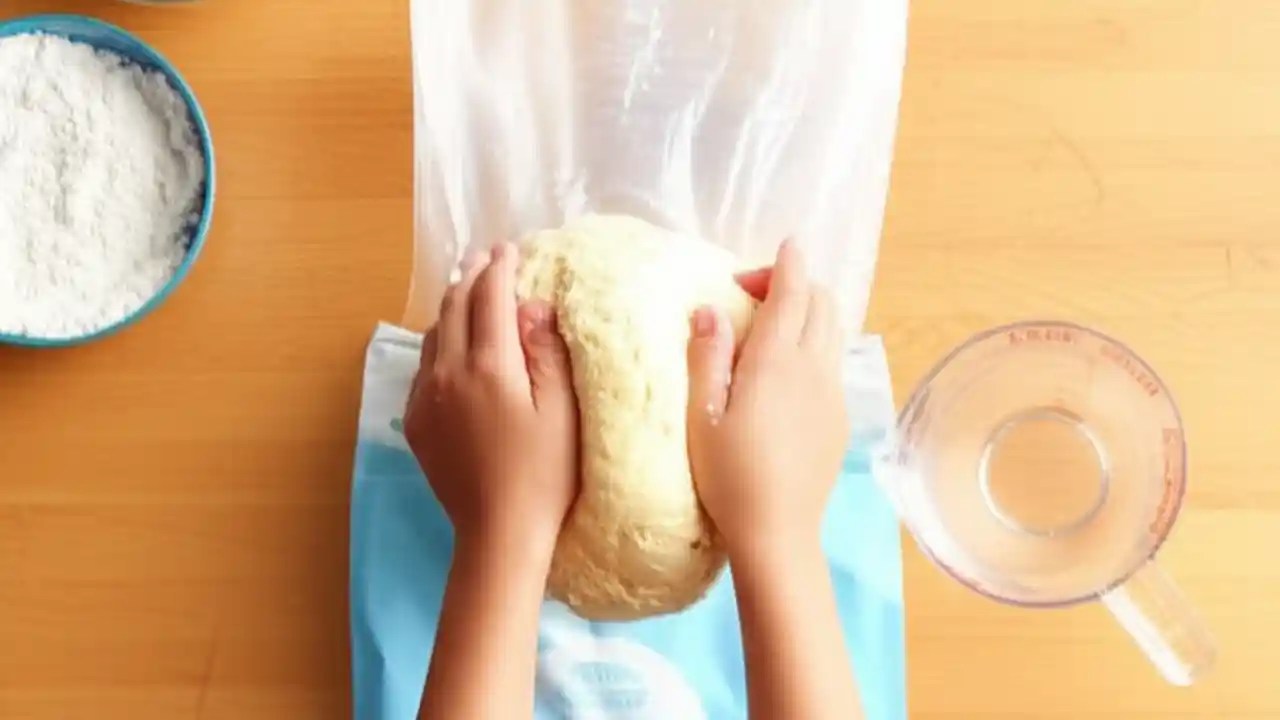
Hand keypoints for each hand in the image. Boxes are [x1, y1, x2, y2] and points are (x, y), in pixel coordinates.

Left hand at [404, 242, 579, 549]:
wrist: (498, 532)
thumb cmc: (544, 474)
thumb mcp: (560, 410)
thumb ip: (546, 352)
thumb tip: (531, 306)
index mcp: (489, 366)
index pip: (490, 297)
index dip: (501, 267)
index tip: (511, 249)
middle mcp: (448, 373)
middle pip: (454, 307)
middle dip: (472, 276)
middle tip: (488, 258)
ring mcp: (426, 398)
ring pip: (434, 334)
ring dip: (453, 306)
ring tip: (469, 292)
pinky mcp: (416, 422)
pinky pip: (425, 366)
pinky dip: (440, 342)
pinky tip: (453, 346)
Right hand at [686, 241, 848, 556]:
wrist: (778, 531)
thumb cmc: (728, 474)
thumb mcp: (702, 413)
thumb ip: (708, 355)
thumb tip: (710, 308)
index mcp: (778, 360)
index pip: (794, 291)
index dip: (789, 262)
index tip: (785, 244)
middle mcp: (814, 368)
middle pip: (823, 302)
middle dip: (796, 283)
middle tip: (754, 296)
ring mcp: (832, 394)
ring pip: (833, 330)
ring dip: (808, 313)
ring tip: (769, 328)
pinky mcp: (838, 417)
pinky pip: (832, 362)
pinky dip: (814, 343)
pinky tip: (784, 372)